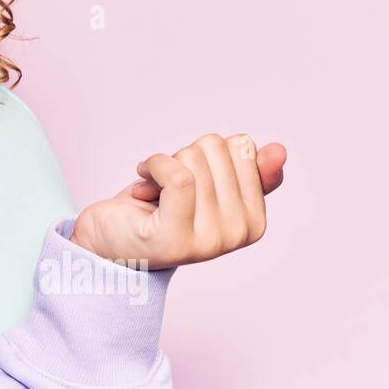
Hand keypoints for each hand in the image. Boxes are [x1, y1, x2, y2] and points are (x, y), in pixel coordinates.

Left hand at [70, 133, 286, 269]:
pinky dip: (153, 164)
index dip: (207, 151)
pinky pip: (177, 175)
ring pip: (193, 159)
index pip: (243, 148)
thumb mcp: (206, 184)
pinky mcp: (176, 237)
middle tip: (167, 185)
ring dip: (163, 164)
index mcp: (254, 221)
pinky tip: (142, 177)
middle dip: (184, 156)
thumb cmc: (157, 210)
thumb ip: (245, 171)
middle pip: (216, 149)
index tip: (190, 173)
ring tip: (153, 189)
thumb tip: (278, 150)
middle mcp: (238, 235)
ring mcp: (210, 241)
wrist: (110, 239)